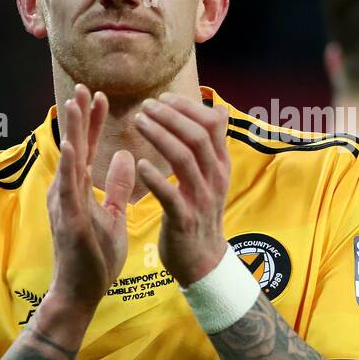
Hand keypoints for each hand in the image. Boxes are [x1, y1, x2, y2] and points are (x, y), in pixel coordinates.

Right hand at [44, 84, 134, 315]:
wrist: (82, 291)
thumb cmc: (95, 255)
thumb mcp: (114, 214)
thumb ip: (118, 185)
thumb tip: (126, 156)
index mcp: (78, 188)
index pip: (86, 148)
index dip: (92, 122)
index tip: (99, 95)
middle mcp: (67, 191)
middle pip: (73, 146)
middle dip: (78, 115)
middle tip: (81, 85)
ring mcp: (65, 204)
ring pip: (68, 161)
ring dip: (71, 131)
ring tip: (72, 103)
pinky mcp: (69, 220)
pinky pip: (69, 189)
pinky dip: (70, 167)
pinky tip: (72, 147)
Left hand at [132, 92, 230, 286]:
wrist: (203, 262)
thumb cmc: (201, 214)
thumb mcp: (213, 177)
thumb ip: (212, 145)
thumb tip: (219, 109)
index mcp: (220, 165)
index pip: (212, 125)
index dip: (187, 107)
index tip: (163, 98)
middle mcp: (215, 179)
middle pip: (198, 137)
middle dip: (170, 117)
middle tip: (146, 106)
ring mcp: (201, 200)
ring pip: (184, 159)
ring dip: (160, 137)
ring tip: (138, 122)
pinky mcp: (184, 220)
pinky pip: (171, 195)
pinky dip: (155, 178)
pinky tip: (140, 164)